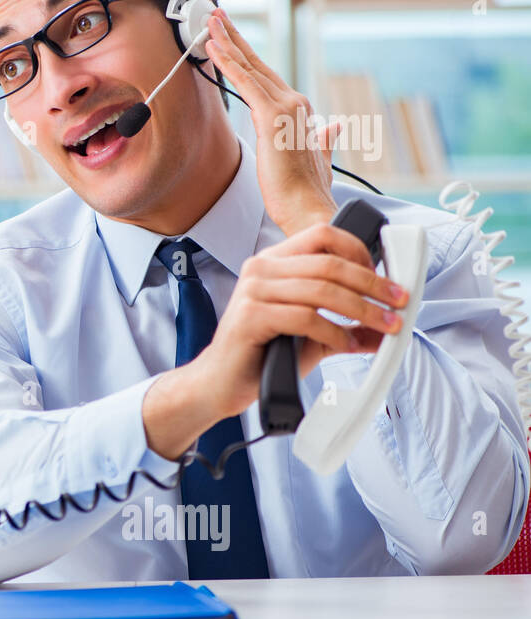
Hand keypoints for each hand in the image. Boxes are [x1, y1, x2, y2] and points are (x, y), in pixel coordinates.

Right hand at [189, 221, 410, 420]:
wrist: (221, 383)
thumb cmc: (262, 355)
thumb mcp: (312, 335)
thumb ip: (346, 325)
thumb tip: (385, 328)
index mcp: (273, 262)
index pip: (323, 236)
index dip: (360, 252)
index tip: (385, 279)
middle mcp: (260, 268)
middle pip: (329, 263)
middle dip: (372, 284)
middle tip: (398, 303)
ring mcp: (252, 291)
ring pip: (322, 290)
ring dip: (362, 310)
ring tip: (384, 326)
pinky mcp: (250, 317)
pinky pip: (305, 317)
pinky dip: (333, 331)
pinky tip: (345, 343)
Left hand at [204, 9, 338, 236]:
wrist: (309, 208)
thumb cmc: (306, 191)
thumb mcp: (319, 159)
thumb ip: (324, 140)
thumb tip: (332, 127)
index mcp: (299, 112)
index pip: (266, 78)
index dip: (247, 58)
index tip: (232, 40)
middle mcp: (294, 103)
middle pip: (257, 65)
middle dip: (236, 39)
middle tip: (217, 16)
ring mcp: (284, 107)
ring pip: (250, 68)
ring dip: (228, 43)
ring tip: (212, 22)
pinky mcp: (272, 117)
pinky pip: (245, 82)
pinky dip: (229, 63)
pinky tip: (214, 47)